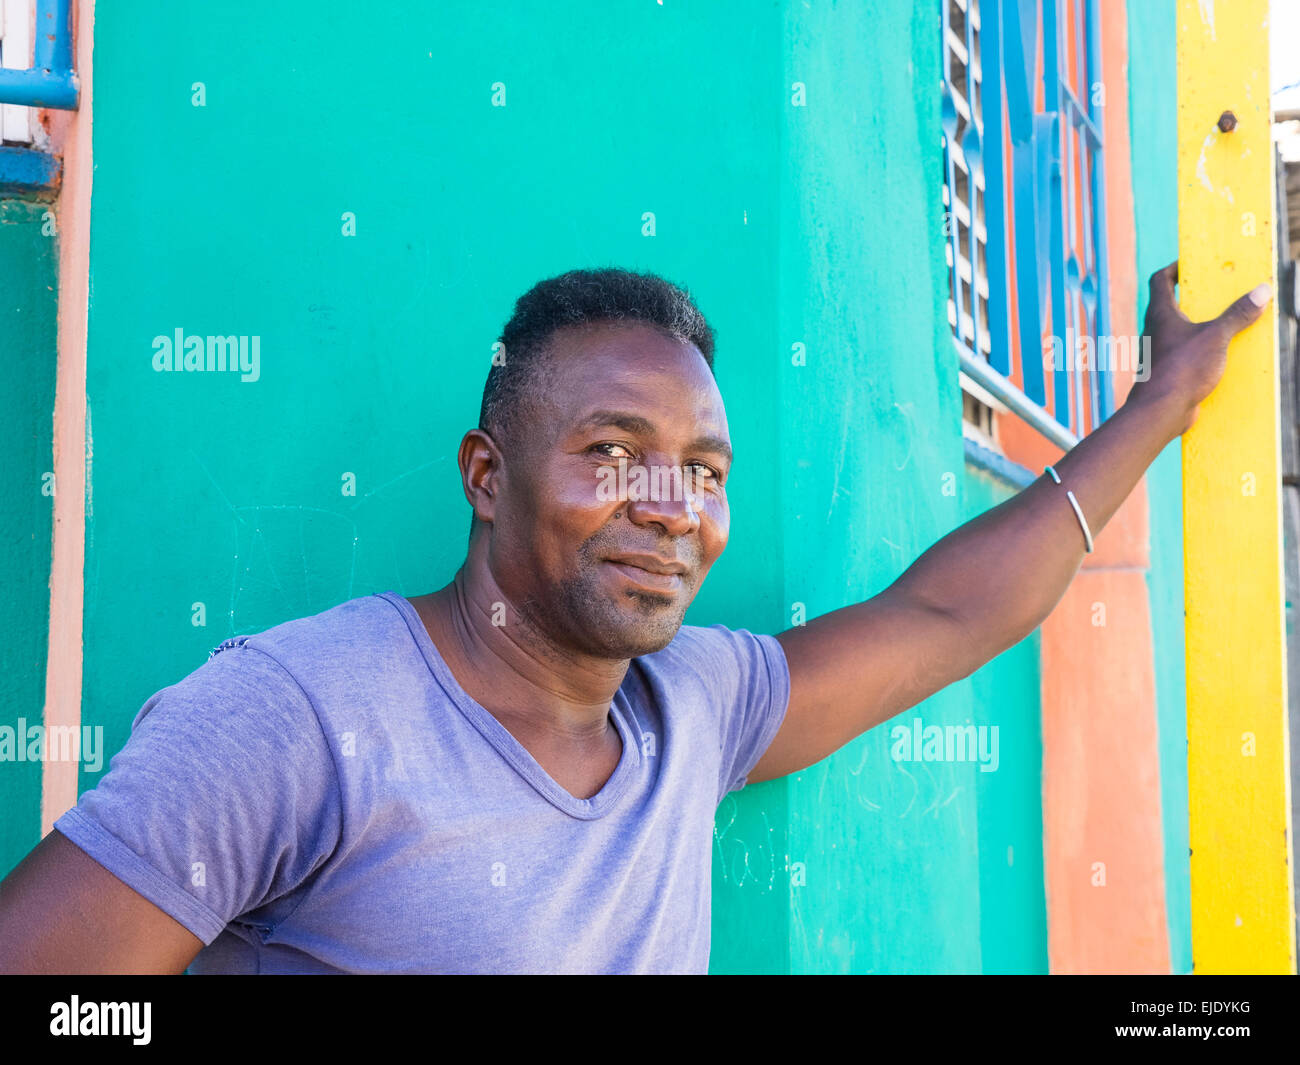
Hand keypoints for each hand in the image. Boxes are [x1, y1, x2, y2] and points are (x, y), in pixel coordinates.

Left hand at [1126, 260, 1271, 434]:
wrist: (1160, 411)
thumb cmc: (1180, 369)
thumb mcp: (1216, 337)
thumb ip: (1238, 314)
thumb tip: (1262, 291)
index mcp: (1160, 314)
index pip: (1159, 280)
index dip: (1174, 268)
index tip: (1191, 262)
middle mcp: (1155, 330)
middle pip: (1172, 304)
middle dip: (1196, 296)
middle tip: (1220, 291)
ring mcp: (1159, 351)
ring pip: (1180, 331)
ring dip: (1202, 324)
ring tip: (1230, 322)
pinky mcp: (1168, 370)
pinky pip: (1186, 353)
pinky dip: (1202, 348)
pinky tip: (1223, 354)